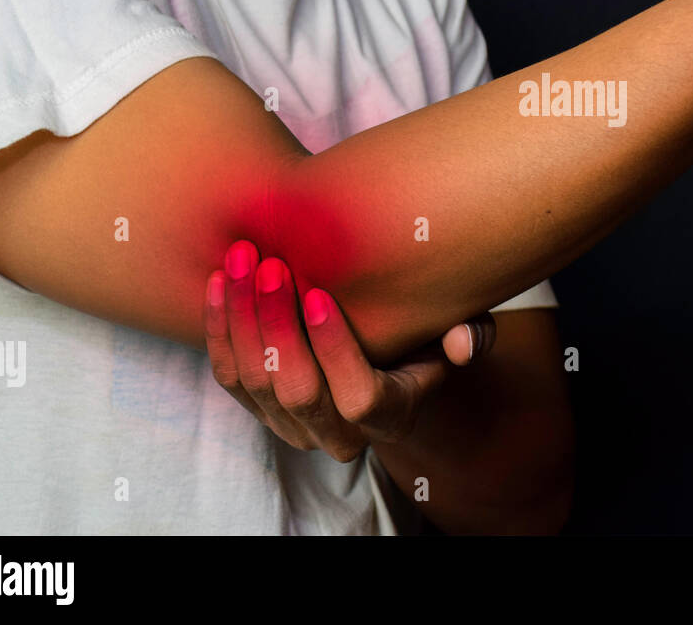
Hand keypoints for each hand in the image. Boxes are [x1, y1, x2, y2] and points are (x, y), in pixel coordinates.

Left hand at [204, 239, 495, 460]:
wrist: (385, 364)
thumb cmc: (425, 337)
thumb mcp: (459, 333)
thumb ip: (473, 334)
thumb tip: (461, 343)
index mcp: (390, 416)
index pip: (357, 397)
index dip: (335, 349)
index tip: (320, 294)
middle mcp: (336, 433)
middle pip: (294, 389)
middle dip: (276, 323)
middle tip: (270, 264)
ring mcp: (291, 426)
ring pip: (253, 381)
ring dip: (242, 318)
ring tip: (242, 259)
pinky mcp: (257, 409)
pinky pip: (228, 376)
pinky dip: (220, 328)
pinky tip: (220, 281)